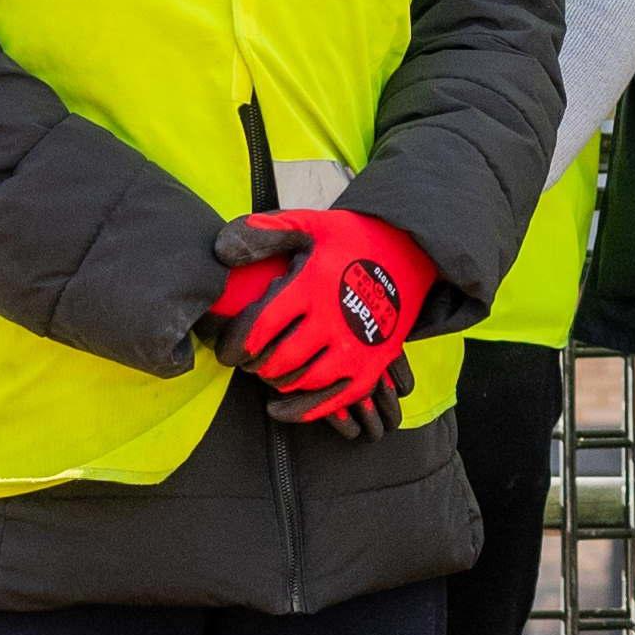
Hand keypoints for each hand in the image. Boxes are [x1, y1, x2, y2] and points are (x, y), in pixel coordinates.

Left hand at [209, 207, 434, 425]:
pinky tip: (279, 407)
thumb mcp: (311, 225)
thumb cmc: (353, 239)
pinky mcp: (371, 367)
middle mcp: (333, 321)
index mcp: (312, 286)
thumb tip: (220, 252)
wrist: (413, 254)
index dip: (234, 345)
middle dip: (254, 365)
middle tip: (247, 360)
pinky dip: (301, 410)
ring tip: (269, 370)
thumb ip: (264, 234)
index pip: (258, 329)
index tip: (227, 350)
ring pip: (301, 382)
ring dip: (277, 381)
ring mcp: (355, 348)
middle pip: (277, 360)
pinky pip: (330, 401)